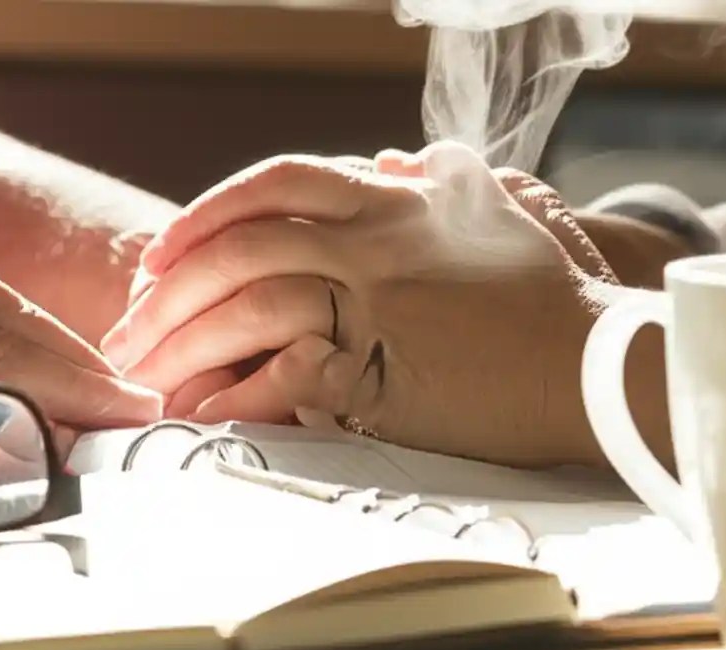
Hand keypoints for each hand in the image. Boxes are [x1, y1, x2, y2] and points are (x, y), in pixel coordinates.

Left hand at [102, 142, 617, 466]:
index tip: (160, 253)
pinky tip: (203, 413)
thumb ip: (431, 176)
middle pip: (238, 249)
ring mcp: (374, 303)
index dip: (206, 214)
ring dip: (184, 345)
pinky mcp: (384, 371)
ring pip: (249, 308)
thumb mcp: (489, 205)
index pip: (274, 184)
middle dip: (167, 293)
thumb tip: (387, 159)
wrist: (598, 362)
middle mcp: (373, 240)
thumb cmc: (545, 292)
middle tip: (127, 331)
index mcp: (388, 199)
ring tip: (145, 380)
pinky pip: (286, 376)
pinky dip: (236, 395)